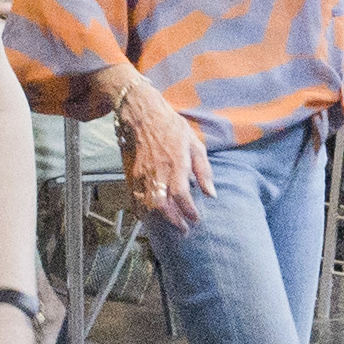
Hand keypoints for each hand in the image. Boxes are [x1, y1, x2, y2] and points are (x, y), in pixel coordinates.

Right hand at [116, 93, 213, 229]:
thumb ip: (204, 170)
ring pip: (147, 204)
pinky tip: (151, 217)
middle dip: (173, 220)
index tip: (196, 218)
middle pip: (161, 204)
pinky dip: (142, 211)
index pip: (181, 194)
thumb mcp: (195, 144)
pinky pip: (135, 198)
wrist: (143, 114)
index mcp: (176, 163)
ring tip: (170, 224)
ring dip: (159, 219)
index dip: (189, 210)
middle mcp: (158, 171)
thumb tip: (211, 193)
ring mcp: (143, 173)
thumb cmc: (172, 127)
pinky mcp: (132, 174)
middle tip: (184, 229)